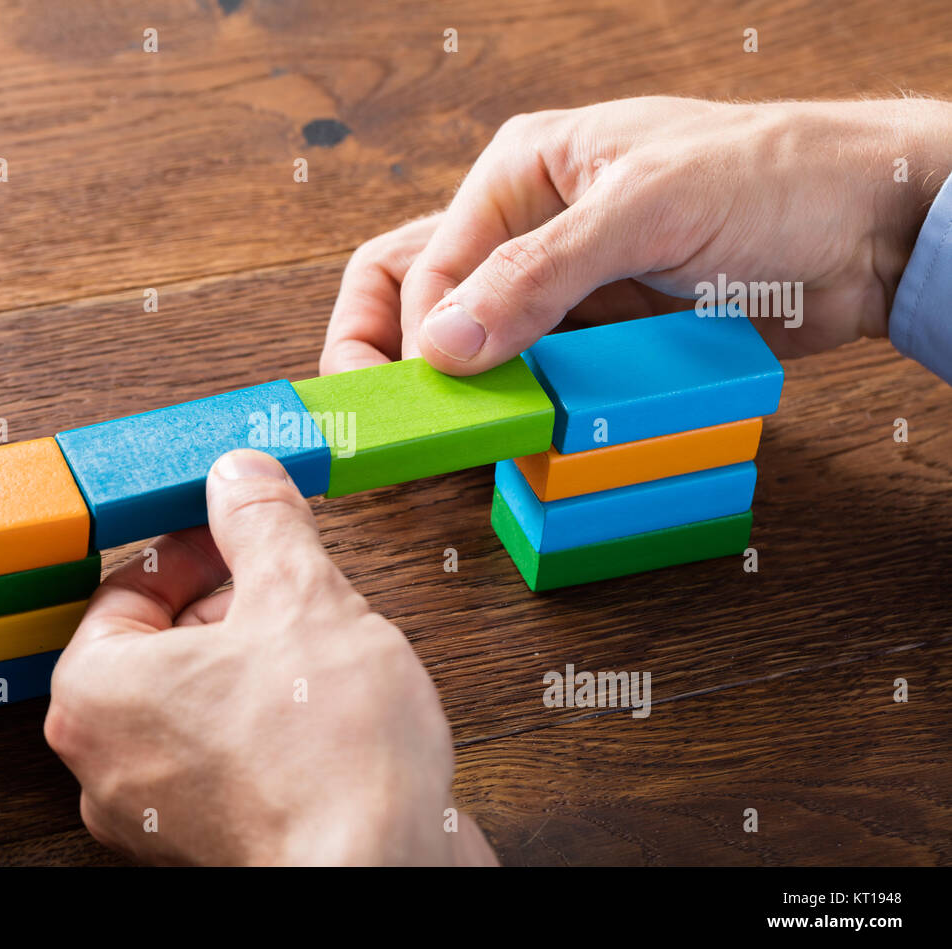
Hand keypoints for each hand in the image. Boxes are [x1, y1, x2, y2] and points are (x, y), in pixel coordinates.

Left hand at [44, 449, 496, 865]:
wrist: (382, 873)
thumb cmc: (325, 758)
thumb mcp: (300, 596)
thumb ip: (262, 524)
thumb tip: (241, 479)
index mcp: (96, 694)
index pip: (127, 586)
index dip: (194, 545)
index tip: (239, 526)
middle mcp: (111, 761)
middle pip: (162, 644)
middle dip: (232, 603)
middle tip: (290, 582)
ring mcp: (161, 811)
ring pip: (201, 699)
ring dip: (257, 659)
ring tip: (321, 643)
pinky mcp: (215, 839)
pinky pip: (230, 752)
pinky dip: (270, 719)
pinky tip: (327, 707)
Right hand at [322, 96, 951, 375]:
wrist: (873, 230)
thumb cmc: (774, 178)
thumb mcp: (645, 209)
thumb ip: (537, 275)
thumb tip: (445, 344)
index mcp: (521, 174)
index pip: (420, 263)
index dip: (416, 334)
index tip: (432, 393)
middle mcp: (528, 232)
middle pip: (424, 303)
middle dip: (406, 365)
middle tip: (407, 427)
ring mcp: (565, 291)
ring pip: (478, 354)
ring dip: (471, 398)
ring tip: (468, 442)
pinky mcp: (601, 339)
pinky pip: (538, 383)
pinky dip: (524, 413)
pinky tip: (526, 435)